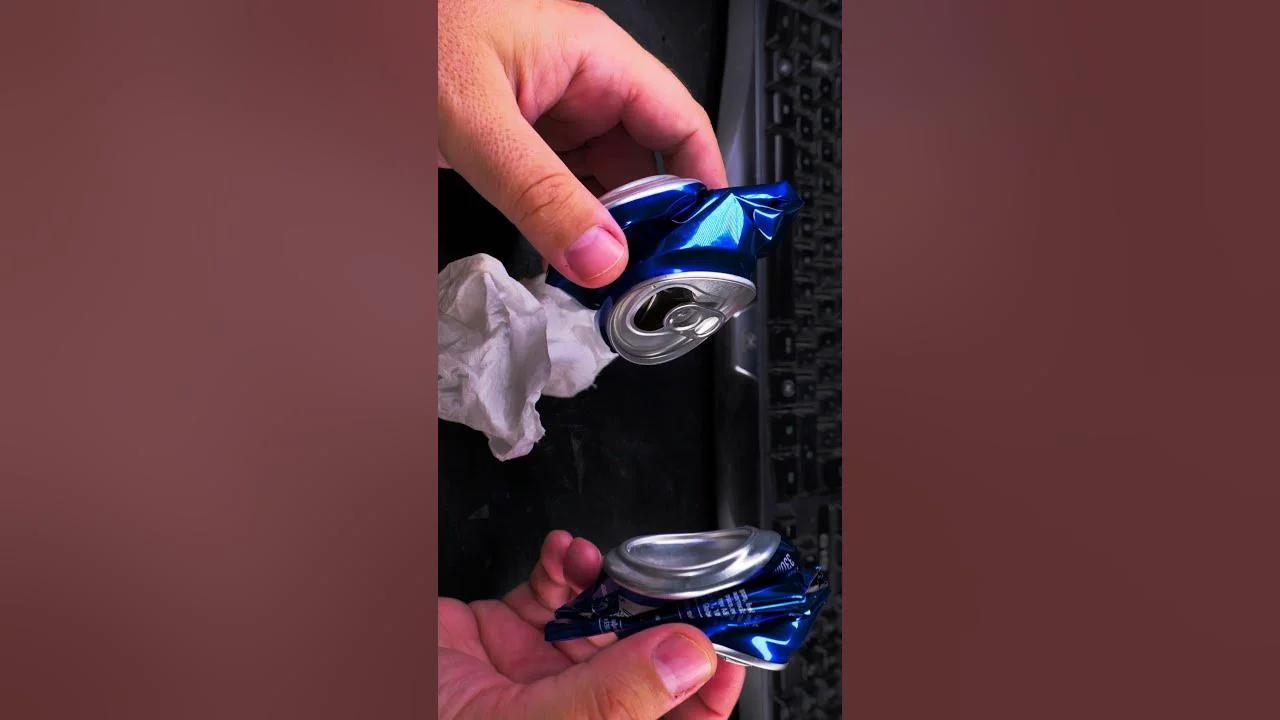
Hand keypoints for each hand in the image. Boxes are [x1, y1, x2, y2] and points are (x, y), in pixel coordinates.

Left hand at [438, 0, 728, 287]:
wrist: (339, 30)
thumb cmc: (413, 34)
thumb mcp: (480, 123)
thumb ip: (541, 194)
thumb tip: (601, 257)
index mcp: (591, 56)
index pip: (679, 120)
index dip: (706, 180)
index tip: (714, 238)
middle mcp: (576, 79)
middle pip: (643, 157)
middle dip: (652, 219)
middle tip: (652, 278)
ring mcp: (544, 105)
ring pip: (600, 174)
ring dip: (607, 225)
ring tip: (612, 278)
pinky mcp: (513, 128)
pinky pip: (560, 178)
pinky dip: (569, 218)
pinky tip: (568, 254)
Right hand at [438, 530, 745, 718]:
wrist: (360, 697)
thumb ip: (613, 696)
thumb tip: (689, 658)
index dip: (713, 681)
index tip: (734, 636)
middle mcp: (576, 709)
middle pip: (646, 657)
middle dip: (660, 609)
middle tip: (677, 574)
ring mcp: (541, 671)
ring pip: (604, 616)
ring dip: (612, 580)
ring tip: (605, 563)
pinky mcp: (504, 631)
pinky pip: (552, 592)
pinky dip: (565, 565)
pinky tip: (565, 554)